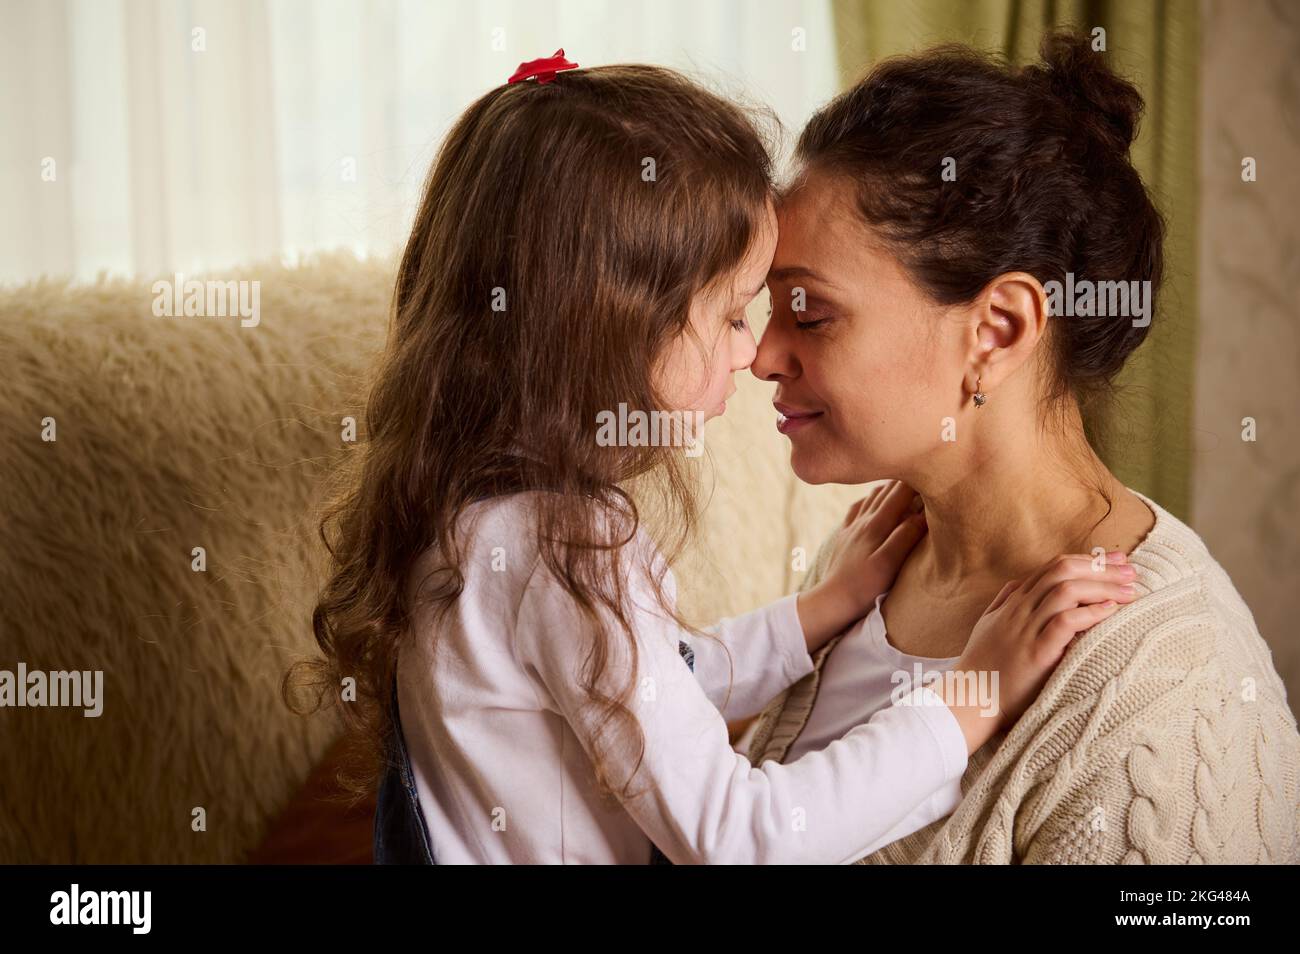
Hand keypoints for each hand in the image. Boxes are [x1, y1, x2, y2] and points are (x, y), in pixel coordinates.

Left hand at [795, 481, 926, 654]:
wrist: (831, 600)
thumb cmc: (864, 587)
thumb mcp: (888, 565)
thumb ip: (905, 537)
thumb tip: (921, 514)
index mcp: (875, 526)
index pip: (900, 493)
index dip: (916, 478)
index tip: (932, 465)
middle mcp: (862, 521)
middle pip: (886, 491)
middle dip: (905, 476)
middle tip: (922, 463)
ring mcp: (852, 527)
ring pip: (872, 497)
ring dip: (888, 485)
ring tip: (902, 476)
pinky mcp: (844, 536)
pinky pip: (856, 508)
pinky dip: (868, 498)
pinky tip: (872, 498)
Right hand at [937, 551, 1138, 754]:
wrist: (970, 698)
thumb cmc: (982, 666)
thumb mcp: (987, 626)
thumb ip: (1002, 603)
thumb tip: (1017, 584)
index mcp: (1013, 602)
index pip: (1053, 567)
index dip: (1088, 560)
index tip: (1116, 561)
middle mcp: (1020, 610)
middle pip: (1063, 571)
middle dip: (1101, 567)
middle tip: (1131, 571)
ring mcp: (1026, 629)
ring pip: (1066, 591)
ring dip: (1102, 587)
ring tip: (1129, 592)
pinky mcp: (1036, 653)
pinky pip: (1065, 623)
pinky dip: (1090, 613)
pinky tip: (1110, 611)